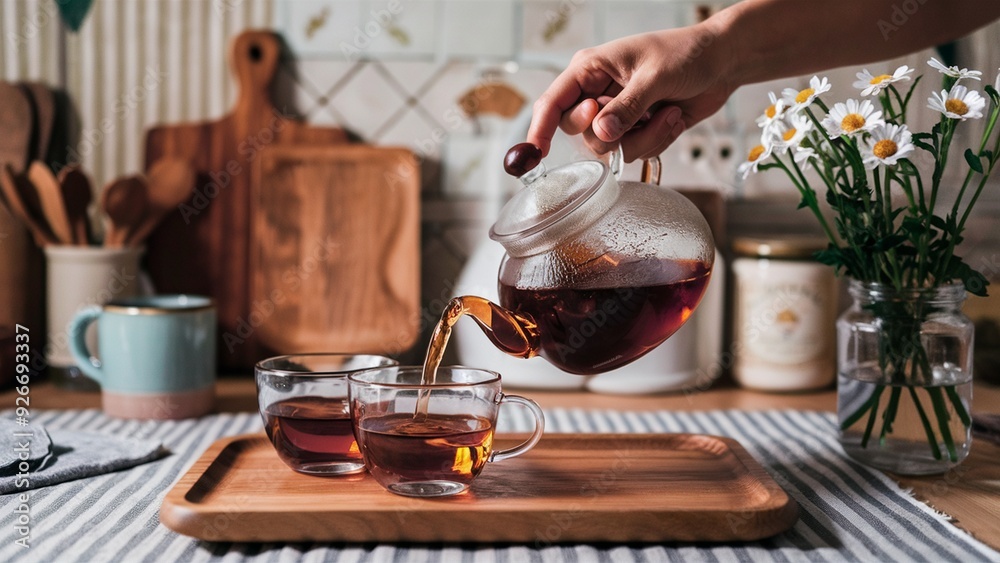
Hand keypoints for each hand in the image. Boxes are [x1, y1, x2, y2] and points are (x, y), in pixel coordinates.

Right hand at [527, 25, 733, 161]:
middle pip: (580, 132)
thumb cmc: (687, 53)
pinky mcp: (636, 129)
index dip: (540, 130)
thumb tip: (602, 132)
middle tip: (638, 115)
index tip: (535, 154)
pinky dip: (657, 140)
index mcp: (590, 69)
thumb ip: (626, 107)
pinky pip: (634, 152)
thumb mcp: (654, 77)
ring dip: (644, 137)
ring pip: (610, 148)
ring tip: (667, 113)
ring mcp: (617, 114)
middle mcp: (598, 93)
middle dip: (612, 133)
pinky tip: (672, 117)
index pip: (553, 103)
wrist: (722, 62)